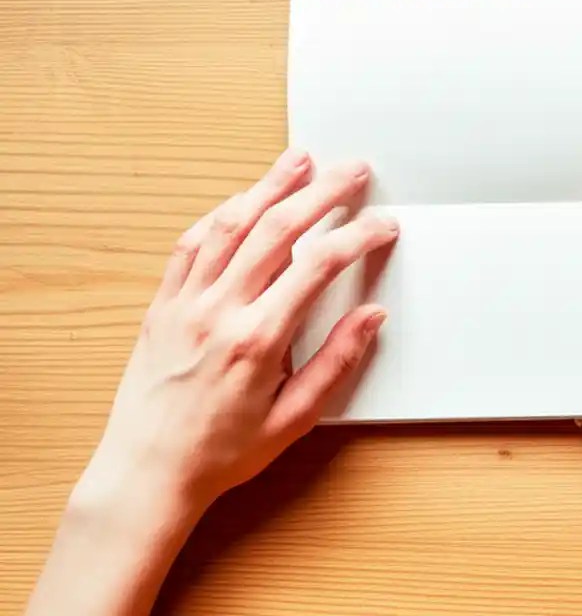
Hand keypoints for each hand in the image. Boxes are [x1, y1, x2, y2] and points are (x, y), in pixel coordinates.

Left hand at [75, 149, 398, 517]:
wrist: (149, 471)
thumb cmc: (222, 452)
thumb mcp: (295, 417)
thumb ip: (337, 361)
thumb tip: (371, 317)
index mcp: (258, 339)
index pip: (317, 265)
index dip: (356, 236)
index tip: (381, 225)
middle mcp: (219, 311)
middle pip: (277, 229)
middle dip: (321, 192)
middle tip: (351, 170)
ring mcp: (185, 303)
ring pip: (231, 225)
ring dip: (268, 186)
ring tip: (298, 161)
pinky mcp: (162, 305)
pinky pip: (190, 245)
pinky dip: (219, 215)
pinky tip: (240, 201)